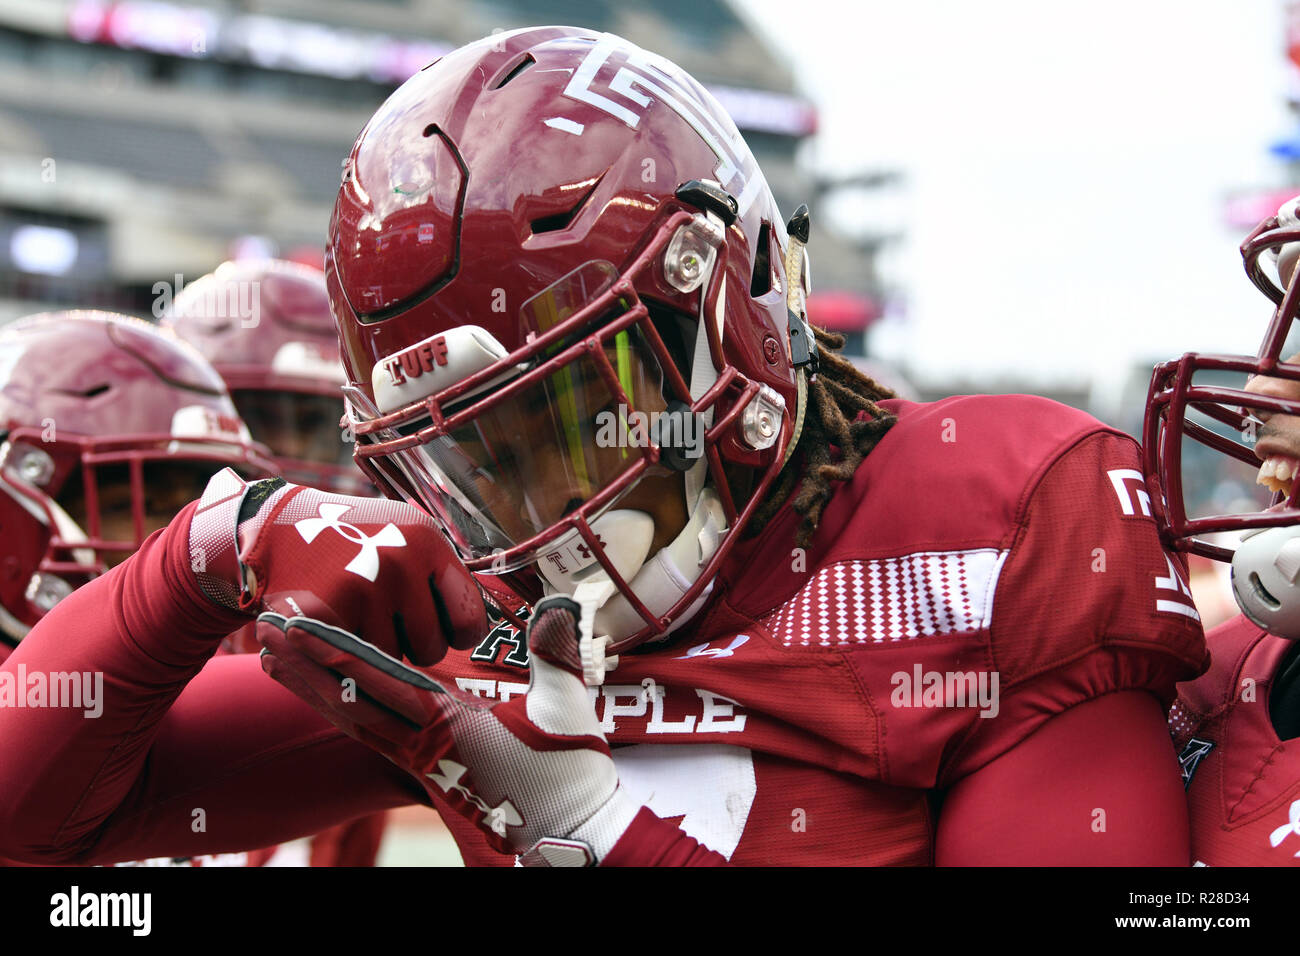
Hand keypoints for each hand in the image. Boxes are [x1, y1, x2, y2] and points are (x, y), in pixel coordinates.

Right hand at [188, 468, 485, 663]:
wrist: (277, 530)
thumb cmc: (356, 539)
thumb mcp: (408, 534)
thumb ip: (443, 574)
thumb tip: (486, 625)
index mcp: (428, 543)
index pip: (470, 618)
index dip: (460, 634)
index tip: (448, 633)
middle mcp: (400, 562)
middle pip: (432, 648)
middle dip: (413, 646)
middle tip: (388, 621)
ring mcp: (361, 587)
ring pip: (393, 661)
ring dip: (379, 652)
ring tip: (358, 616)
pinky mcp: (325, 612)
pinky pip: (356, 662)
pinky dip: (347, 654)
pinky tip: (336, 625)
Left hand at [256, 595, 640, 865]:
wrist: (568, 833)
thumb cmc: (568, 772)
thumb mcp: (565, 708)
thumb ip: (554, 655)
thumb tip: (556, 604)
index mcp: (449, 726)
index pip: (378, 683)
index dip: (333, 652)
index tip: (296, 625)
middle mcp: (423, 744)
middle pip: (348, 701)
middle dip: (304, 665)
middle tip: (263, 628)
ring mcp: (420, 761)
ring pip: (351, 721)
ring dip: (310, 687)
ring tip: (272, 656)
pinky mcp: (426, 771)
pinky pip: (371, 736)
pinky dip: (339, 710)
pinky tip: (322, 694)